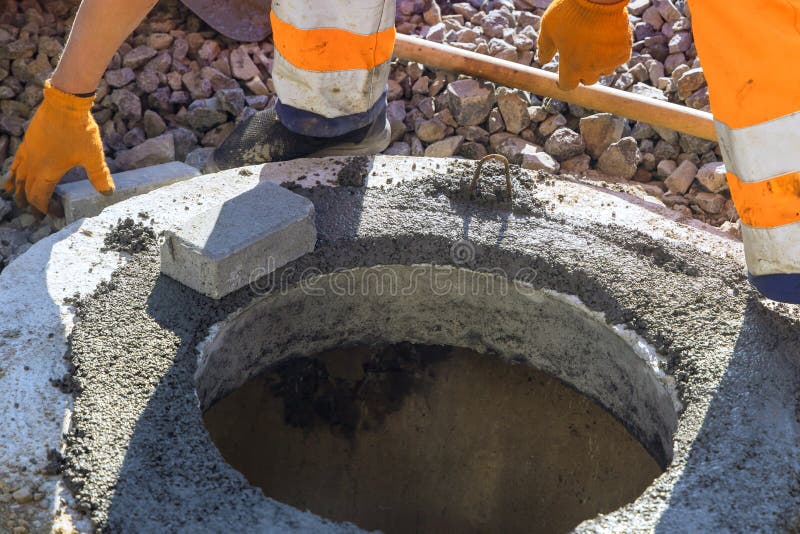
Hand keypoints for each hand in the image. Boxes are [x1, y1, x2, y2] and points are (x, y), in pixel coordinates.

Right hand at [4, 80, 113, 216]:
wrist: (65, 104)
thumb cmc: (79, 131)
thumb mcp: (94, 157)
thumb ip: (100, 176)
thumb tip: (108, 193)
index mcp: (46, 172)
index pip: (39, 198)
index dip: (45, 209)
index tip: (55, 213)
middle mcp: (33, 164)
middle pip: (26, 190)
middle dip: (30, 204)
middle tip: (35, 215)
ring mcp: (28, 152)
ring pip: (17, 176)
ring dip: (18, 189)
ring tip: (16, 198)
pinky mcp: (28, 141)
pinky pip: (16, 161)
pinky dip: (14, 171)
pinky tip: (15, 172)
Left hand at [537, 0, 631, 89]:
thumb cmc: (570, 12)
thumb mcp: (548, 27)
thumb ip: (545, 46)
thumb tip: (542, 60)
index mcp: (571, 67)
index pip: (567, 85)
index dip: (564, 79)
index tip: (563, 73)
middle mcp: (591, 70)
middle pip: (587, 80)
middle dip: (583, 71)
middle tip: (580, 54)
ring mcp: (609, 62)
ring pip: (604, 70)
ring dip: (599, 63)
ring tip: (595, 45)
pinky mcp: (624, 52)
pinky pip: (618, 59)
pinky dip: (614, 53)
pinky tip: (608, 39)